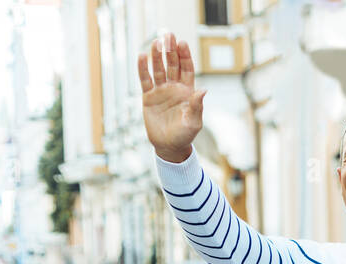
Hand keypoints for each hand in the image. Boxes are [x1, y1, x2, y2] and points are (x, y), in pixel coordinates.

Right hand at [137, 32, 205, 163]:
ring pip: (158, 69)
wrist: (169, 146)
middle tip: (168, 35)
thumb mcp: (194, 122)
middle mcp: (174, 88)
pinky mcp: (148, 97)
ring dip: (157, 56)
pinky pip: (145, 80)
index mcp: (187, 92)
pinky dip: (143, 69)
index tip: (182, 43)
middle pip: (172, 65)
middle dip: (171, 51)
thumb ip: (197, 106)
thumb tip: (203, 90)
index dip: (185, 56)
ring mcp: (161, 91)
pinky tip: (142, 56)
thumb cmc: (185, 135)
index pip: (187, 70)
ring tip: (156, 42)